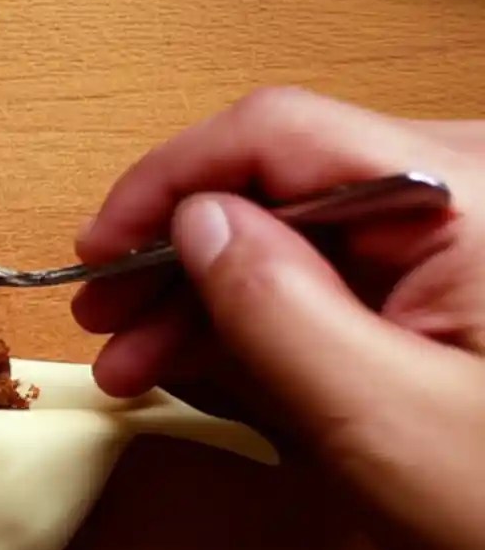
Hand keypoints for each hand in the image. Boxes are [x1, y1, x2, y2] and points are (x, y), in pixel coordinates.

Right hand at [72, 87, 484, 549]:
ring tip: (135, 358)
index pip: (279, 132)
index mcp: (464, 196)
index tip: (100, 244)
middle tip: (106, 314)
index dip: (169, 181)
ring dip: (204, 291)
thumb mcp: (378, 416)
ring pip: (291, 231)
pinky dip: (254, 315)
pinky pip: (327, 274)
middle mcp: (465, 193)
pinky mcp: (448, 283)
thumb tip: (192, 223)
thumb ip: (274, 305)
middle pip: (278, 180)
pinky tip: (194, 357)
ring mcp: (459, 238)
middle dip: (176, 250)